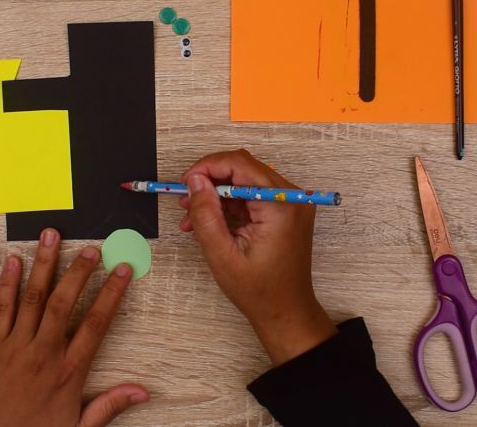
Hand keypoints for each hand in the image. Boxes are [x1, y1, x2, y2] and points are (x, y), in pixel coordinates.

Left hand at [0, 228, 147, 426]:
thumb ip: (109, 406)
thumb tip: (141, 392)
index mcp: (67, 371)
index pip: (95, 324)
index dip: (111, 294)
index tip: (121, 271)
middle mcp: (43, 353)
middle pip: (63, 303)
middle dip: (79, 272)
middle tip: (91, 248)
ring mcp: (16, 346)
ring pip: (33, 297)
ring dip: (44, 265)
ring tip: (51, 237)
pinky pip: (1, 308)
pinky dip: (7, 283)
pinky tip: (13, 261)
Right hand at [180, 150, 337, 364]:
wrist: (286, 311)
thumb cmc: (259, 291)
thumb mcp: (222, 254)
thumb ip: (206, 214)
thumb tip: (195, 181)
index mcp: (281, 206)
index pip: (241, 165)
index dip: (208, 167)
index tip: (185, 182)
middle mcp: (291, 198)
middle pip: (243, 169)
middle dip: (210, 181)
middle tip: (184, 199)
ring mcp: (290, 203)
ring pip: (245, 181)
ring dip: (216, 194)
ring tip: (191, 216)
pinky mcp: (285, 211)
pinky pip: (252, 195)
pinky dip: (229, 204)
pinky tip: (208, 220)